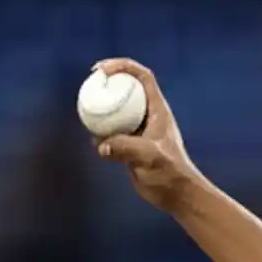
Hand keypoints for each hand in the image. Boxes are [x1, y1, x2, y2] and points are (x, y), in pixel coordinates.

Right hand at [90, 58, 202, 212]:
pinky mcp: (130, 144)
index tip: (102, 69)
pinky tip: (92, 136)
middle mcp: (148, 116)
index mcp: (157, 110)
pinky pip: (111, 130)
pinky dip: (100, 129)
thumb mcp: (150, 157)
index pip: (143, 77)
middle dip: (110, 80)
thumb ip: (126, 149)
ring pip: (117, 109)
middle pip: (128, 87)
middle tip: (91, 81)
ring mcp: (138, 129)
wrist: (175, 194)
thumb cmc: (170, 173)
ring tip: (86, 106)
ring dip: (102, 105)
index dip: (124, 66)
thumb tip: (101, 145)